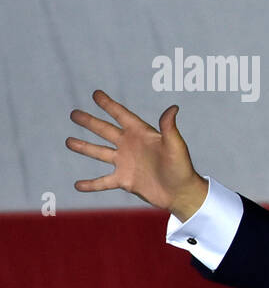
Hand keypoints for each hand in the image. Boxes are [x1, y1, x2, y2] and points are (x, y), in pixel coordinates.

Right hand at [65, 90, 207, 218]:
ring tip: (68, 142)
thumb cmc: (182, 167)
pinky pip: (103, 182)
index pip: (122, 115)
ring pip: (100, 153)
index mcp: (142, 134)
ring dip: (84, 147)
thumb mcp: (175, 146)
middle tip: (74, 114)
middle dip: (90, 122)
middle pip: (105, 131)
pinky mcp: (125, 181)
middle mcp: (131, 146)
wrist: (181, 193)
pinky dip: (91, 184)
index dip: (109, 105)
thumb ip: (169, 128)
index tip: (96, 94)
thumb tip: (173, 108)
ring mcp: (126, 163)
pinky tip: (77, 185)